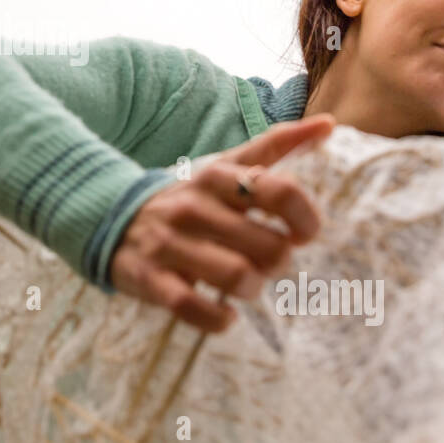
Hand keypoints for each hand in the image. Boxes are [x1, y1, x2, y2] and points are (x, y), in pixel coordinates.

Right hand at [108, 114, 334, 332]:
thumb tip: (331, 123)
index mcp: (218, 177)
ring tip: (247, 285)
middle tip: (270, 262)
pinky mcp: (151, 279)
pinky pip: (194, 308)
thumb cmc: (190, 198)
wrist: (112, 218)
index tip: (302, 233)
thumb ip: (277, 146)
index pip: (281, 191)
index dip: (306, 218)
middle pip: (269, 245)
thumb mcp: (226, 166)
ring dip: (253, 289)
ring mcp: (170, 244)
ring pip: (237, 278)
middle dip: (280, 262)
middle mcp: (194, 207)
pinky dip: (219, 318)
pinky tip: (224, 313)